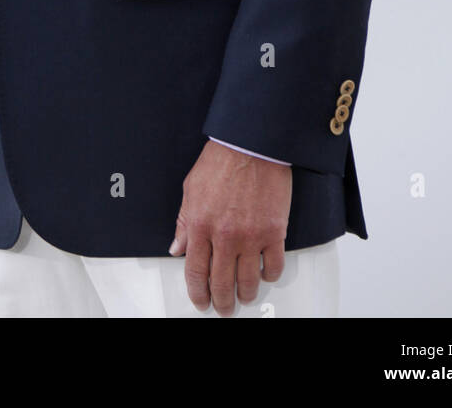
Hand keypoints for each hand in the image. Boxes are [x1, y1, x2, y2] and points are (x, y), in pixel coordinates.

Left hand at [170, 139, 291, 315]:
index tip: (201, 300)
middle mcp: (224, 235)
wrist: (251, 144)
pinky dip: (269, 275)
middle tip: (223, 307)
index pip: (195, 272)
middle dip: (221, 301)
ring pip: (248, 281)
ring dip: (245, 294)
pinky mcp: (274, 232)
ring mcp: (250, 236)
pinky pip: (273, 265)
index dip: (197, 292)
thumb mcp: (191, 188)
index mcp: (200, 225)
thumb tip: (177, 246)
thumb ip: (183, 221)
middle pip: (221, 283)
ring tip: (243, 296)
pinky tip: (265, 274)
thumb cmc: (222, 160)